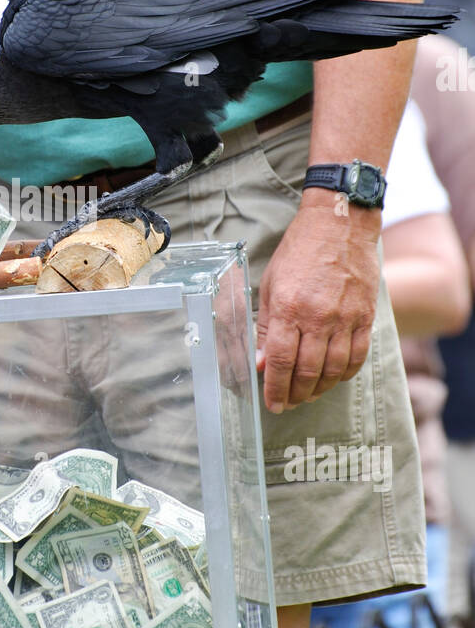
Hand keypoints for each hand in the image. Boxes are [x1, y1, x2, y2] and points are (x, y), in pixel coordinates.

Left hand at [255, 201, 380, 413]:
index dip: (275, 388)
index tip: (272, 403)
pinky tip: (334, 378)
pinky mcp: (365, 316)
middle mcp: (318, 317)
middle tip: (288, 403)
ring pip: (334, 369)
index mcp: (290, 308)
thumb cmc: (300, 251)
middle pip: (307, 371)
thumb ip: (267, 326)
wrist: (339, 224)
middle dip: (295, 394)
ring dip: (319, 388)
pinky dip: (345, 373)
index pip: (281, 361)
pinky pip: (358, 355)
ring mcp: (345, 318)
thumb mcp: (271, 284)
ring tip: (308, 394)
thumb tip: (262, 362)